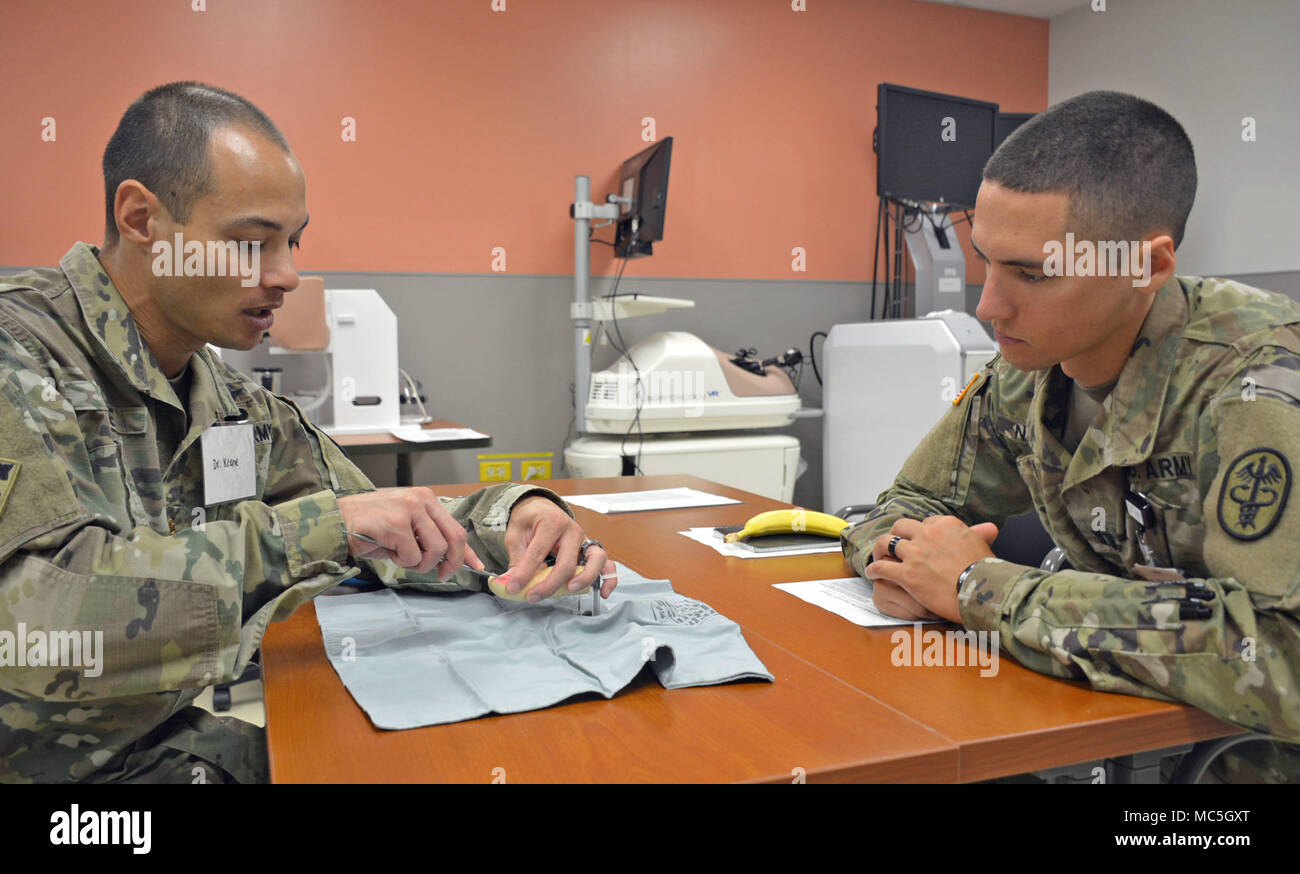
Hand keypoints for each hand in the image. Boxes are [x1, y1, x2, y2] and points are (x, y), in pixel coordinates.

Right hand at [338, 488, 483, 580]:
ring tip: (402, 556)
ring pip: (435, 550)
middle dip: (450, 563)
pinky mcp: (396, 524)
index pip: (455, 527)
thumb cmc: (370, 527)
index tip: (476, 566)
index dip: (466, 551)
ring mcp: (409, 510)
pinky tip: (388, 550)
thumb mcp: (406, 529)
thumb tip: (455, 559)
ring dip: (420, 563)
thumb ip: (428, 538)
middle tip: (440, 575)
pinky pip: (412, 556)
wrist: (336, 521)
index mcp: (426, 498)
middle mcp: (421, 500)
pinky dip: (401, 561)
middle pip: (453, 539)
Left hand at [497, 496, 617, 601]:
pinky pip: (607, 564)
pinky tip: (603, 592)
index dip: (525, 573)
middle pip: (567, 562)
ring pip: (595, 560)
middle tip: (533, 596)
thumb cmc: (530, 519)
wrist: (541, 508)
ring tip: (570, 590)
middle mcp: (572, 530)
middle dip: (550, 584)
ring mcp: (584, 540)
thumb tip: (514, 583)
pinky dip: (608, 578)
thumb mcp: (515, 534)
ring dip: (584, 578)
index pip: (539, 553)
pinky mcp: (590, 550)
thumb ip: (517, 559)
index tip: (513, 587)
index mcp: (552, 522)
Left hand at [864, 516, 997, 622]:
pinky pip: (882, 567)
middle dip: (896, 534)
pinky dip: (874, 569)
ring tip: (879, 556)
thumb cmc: (987, 573)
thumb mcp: (984, 546)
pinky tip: (872, 573)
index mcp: (946, 525)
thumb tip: (990, 528)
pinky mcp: (908, 574)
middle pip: (902, 526)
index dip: (921, 532)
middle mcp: (928, 534)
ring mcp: (916, 554)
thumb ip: (979, 535)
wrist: (982, 591)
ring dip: (880, 549)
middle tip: (894, 545)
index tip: (919, 541)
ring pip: (887, 543)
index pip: (926, 522)